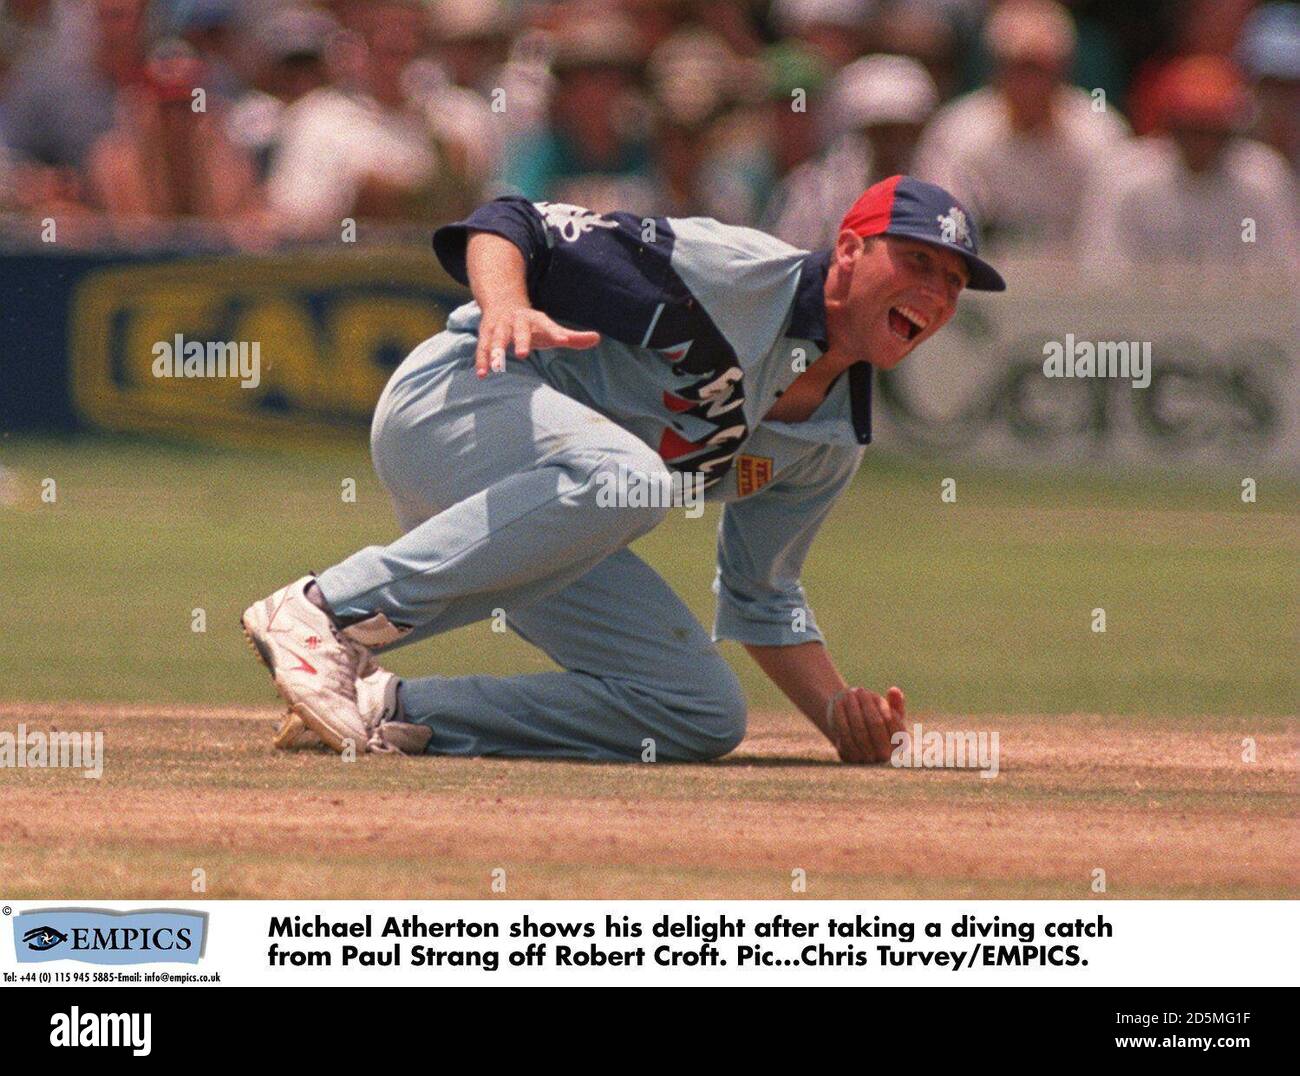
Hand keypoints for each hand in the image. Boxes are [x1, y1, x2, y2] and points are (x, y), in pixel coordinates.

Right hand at [476, 304, 600, 377]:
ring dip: (495, 352)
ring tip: (496, 368)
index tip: (564, 341)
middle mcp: (517, 320)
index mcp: (536, 319)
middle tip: (523, 355)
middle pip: (519, 330)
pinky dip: (482, 361)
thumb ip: (573, 337)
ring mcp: (500, 327)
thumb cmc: (532, 324)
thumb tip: (597, 338)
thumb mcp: (551, 329)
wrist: (502, 303)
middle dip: (520, 341)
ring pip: (497, 339)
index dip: (556, 332)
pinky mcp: (486, 335)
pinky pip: (482, 348)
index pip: (548, 325)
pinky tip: (482, 375)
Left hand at [827, 685, 906, 763]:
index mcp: (901, 742)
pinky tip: (838, 703)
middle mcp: (886, 754)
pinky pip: (844, 735)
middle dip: (866, 704)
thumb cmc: (877, 719)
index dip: (880, 705)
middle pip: (875, 723)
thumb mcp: (888, 710)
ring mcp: (868, 759)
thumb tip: (894, 691)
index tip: (871, 694)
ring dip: (853, 707)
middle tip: (859, 690)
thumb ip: (896, 702)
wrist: (854, 735)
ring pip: (859, 729)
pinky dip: (841, 717)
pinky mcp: (850, 759)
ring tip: (848, 694)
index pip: (891, 720)